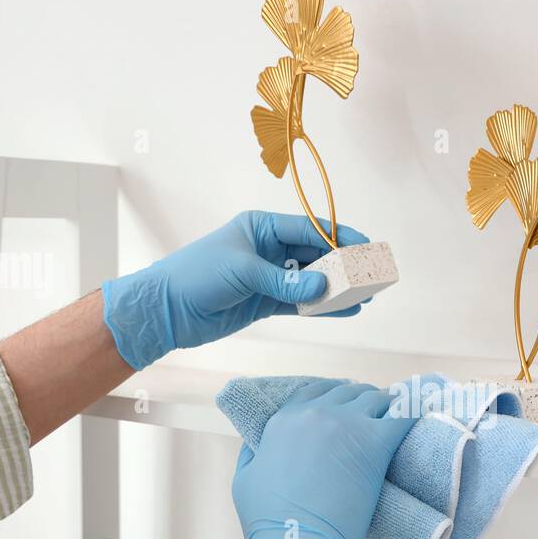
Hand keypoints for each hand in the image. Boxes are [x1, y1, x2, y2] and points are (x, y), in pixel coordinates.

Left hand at [101, 211, 369, 369]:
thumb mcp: (243, 272)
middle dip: (343, 265)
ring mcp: (268, 276)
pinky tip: (344, 311)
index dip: (339, 237)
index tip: (365, 246)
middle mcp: (268, 249)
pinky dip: (321, 308)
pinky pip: (300, 303)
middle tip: (371, 275)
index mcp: (261, 228)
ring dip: (336, 289)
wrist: (166, 309)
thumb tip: (323, 285)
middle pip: (315, 254)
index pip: (309, 229)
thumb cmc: (196, 276)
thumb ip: (285, 280)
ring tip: (365, 296)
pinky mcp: (265, 302)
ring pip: (311, 280)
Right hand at [230, 381, 414, 538]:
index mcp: (285, 420)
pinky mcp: (374, 443)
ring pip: (376, 398)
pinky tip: (419, 415)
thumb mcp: (245, 478)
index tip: (346, 408)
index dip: (334, 397)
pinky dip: (412, 412)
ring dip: (386, 406)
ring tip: (395, 419)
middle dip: (361, 401)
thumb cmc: (269, 522)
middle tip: (373, 416)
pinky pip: (403, 414)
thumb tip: (258, 441)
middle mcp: (315, 413)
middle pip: (349, 391)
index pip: (316, 391)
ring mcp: (347, 425)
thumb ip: (254, 451)